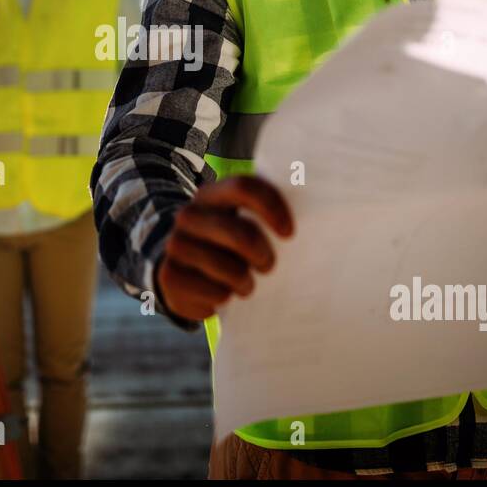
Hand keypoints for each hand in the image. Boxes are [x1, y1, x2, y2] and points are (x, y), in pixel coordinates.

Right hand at [155, 175, 293, 321]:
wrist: (182, 269)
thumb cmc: (227, 245)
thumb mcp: (241, 222)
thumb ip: (266, 213)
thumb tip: (316, 215)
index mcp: (213, 194)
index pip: (244, 187)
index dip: (272, 207)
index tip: (289, 233)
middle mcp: (189, 215)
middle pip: (242, 234)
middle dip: (264, 256)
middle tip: (268, 266)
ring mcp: (176, 245)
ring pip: (231, 270)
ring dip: (246, 283)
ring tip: (244, 284)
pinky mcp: (169, 276)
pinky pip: (215, 294)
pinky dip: (225, 299)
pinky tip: (221, 293)